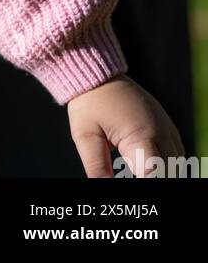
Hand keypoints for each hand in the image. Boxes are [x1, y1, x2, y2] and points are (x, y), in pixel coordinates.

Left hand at [67, 75, 184, 176]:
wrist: (98, 74)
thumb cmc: (89, 104)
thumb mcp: (85, 136)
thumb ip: (97, 167)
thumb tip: (101, 187)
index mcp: (141, 136)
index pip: (154, 175)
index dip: (145, 186)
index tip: (128, 185)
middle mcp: (160, 132)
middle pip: (168, 172)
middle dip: (152, 178)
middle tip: (125, 173)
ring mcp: (166, 128)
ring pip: (176, 164)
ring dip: (160, 171)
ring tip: (134, 169)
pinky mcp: (167, 126)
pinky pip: (177, 153)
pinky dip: (166, 164)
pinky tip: (148, 167)